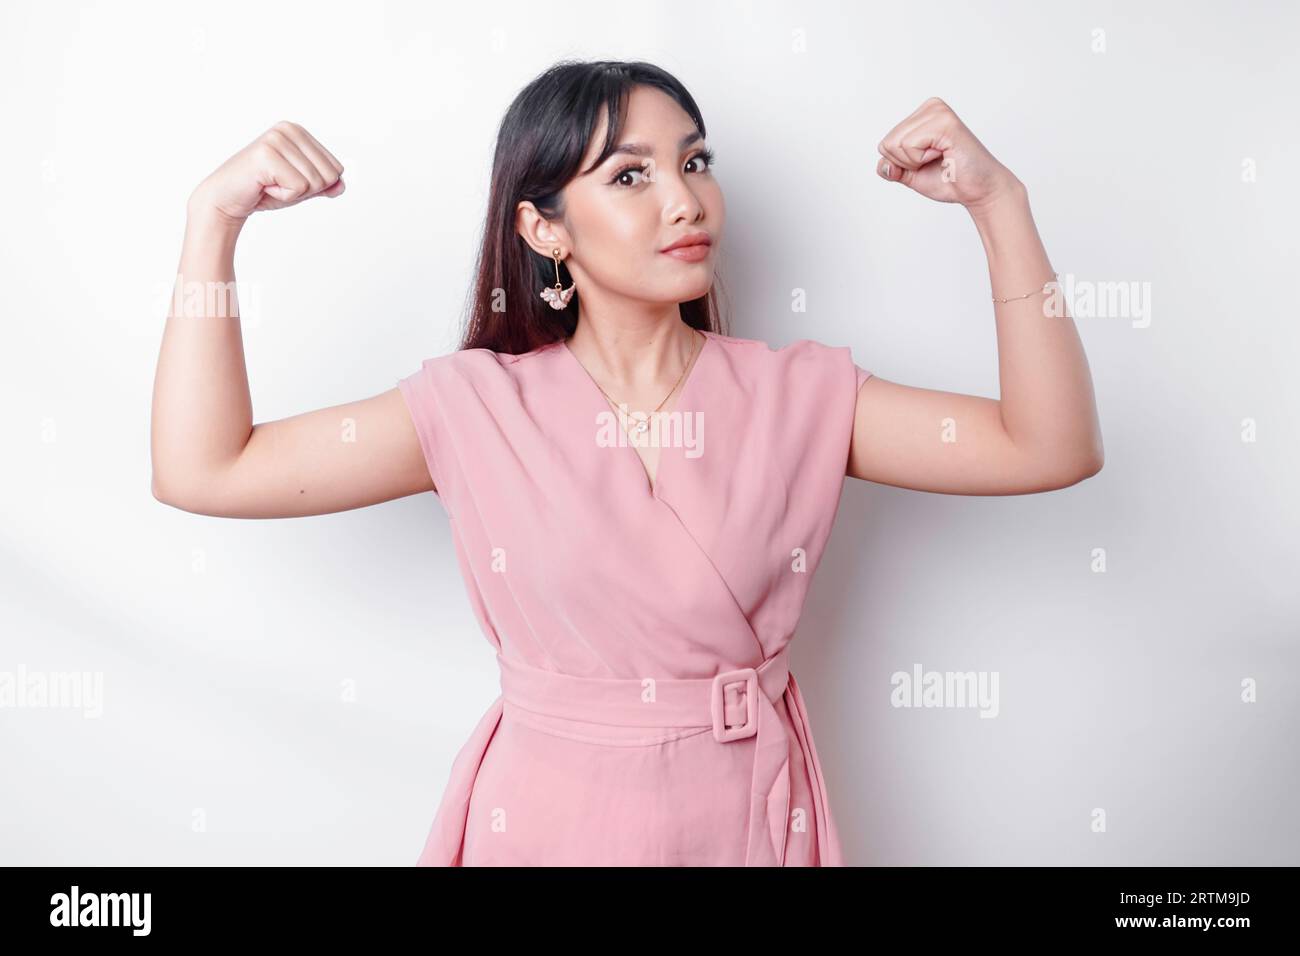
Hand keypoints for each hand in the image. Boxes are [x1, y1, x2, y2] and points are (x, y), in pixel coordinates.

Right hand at [188, 121, 344, 224]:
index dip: (315, 186)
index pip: (336, 169)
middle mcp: (289, 129)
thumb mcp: (301, 188)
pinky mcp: (267, 154)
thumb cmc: (263, 190)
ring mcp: (277, 139)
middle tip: (278, 184)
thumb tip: (341, 185)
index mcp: (299, 132)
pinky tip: (263, 186)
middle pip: (329, 175)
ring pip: (314, 182)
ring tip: (269, 184)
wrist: (227, 200)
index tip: (288, 180)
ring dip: (292, 193)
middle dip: (306, 190)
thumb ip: (324, 185)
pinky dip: (282, 196)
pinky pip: (298, 187)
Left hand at [875, 97, 1019, 209]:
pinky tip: (943, 154)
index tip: (927, 162)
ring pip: (895, 144)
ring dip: (915, 162)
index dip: (901, 164)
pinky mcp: (944, 122)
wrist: (978, 190)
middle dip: (906, 163)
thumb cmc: (949, 179)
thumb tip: (883, 166)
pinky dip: (921, 160)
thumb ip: (892, 168)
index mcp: (922, 115)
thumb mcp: (911, 175)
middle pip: (887, 143)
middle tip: (934, 162)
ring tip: (940, 157)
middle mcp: (930, 107)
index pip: (885, 143)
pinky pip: (909, 145)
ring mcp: (938, 112)